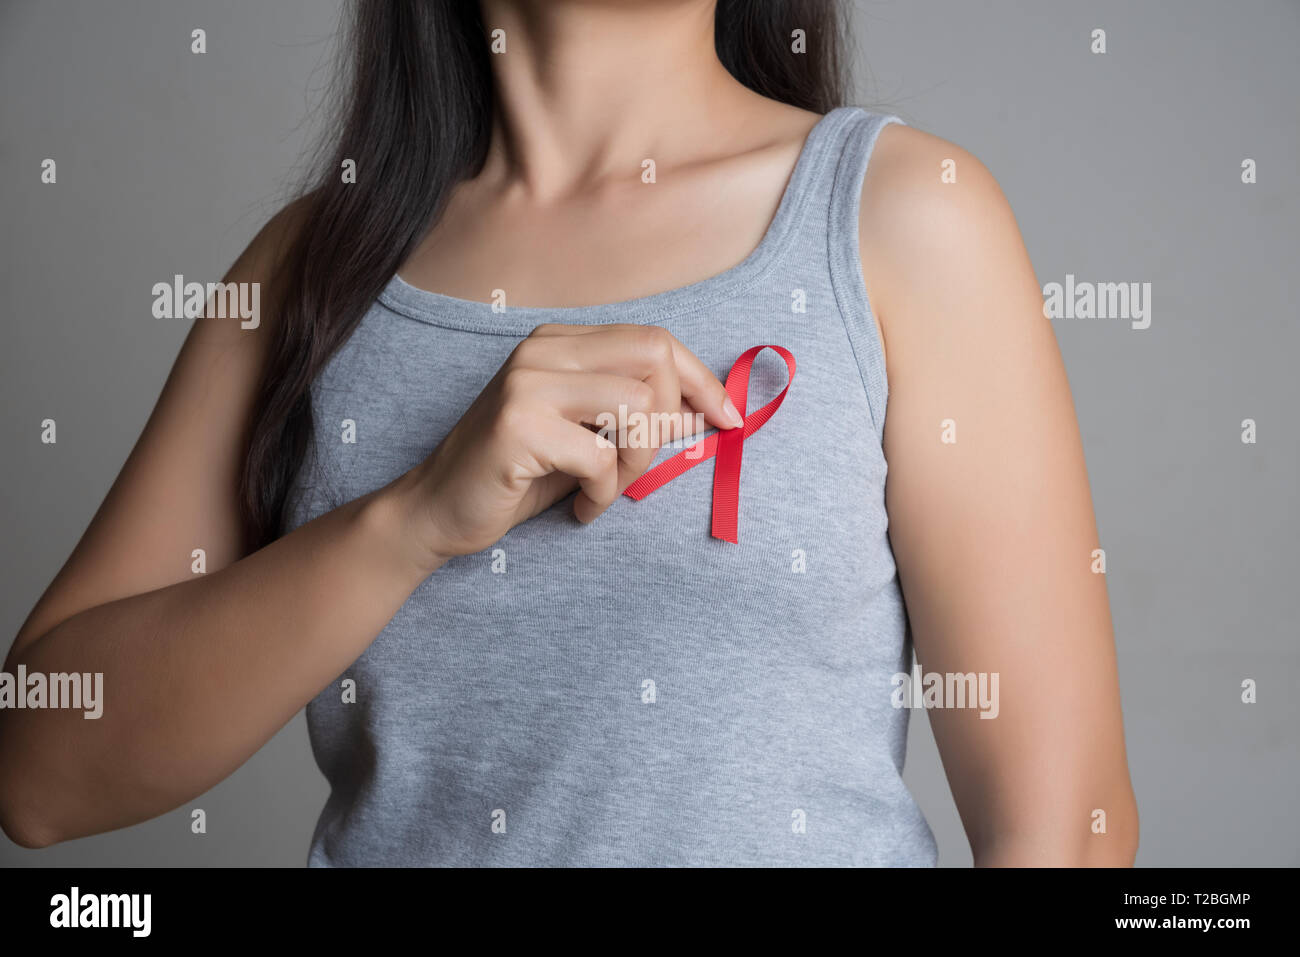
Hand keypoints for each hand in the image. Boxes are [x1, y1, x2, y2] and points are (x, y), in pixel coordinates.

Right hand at [397, 323, 741, 569]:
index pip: (655, 340)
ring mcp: (528, 382)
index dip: (702, 380)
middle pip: (655, 361)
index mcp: (560, 342)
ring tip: (607, 491)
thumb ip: (640, 421)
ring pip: (637, 407)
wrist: (436, 509)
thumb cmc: (516, 476)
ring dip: (637, 464)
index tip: (727, 419)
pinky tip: (580, 509)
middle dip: (665, 425)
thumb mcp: (589, 442)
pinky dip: (603, 495)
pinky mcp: (519, 425)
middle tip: (637, 471)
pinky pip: (601, 458)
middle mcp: (542, 350)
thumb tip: (703, 414)